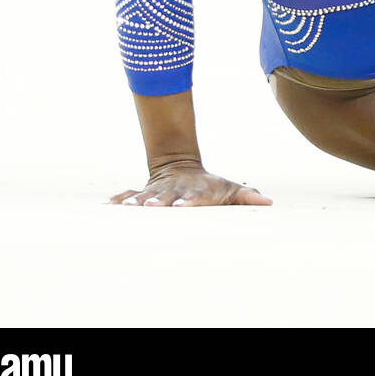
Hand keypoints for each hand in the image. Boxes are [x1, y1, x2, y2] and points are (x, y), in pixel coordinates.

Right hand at [107, 160, 272, 206]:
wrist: (180, 166)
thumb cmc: (209, 186)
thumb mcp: (229, 189)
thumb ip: (246, 197)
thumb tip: (268, 202)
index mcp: (193, 193)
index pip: (192, 198)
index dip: (189, 202)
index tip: (184, 207)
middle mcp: (172, 192)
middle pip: (165, 197)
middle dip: (158, 202)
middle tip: (151, 207)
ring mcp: (156, 192)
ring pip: (144, 196)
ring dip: (135, 203)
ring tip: (128, 208)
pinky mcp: (142, 193)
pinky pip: (127, 195)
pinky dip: (118, 200)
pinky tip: (106, 207)